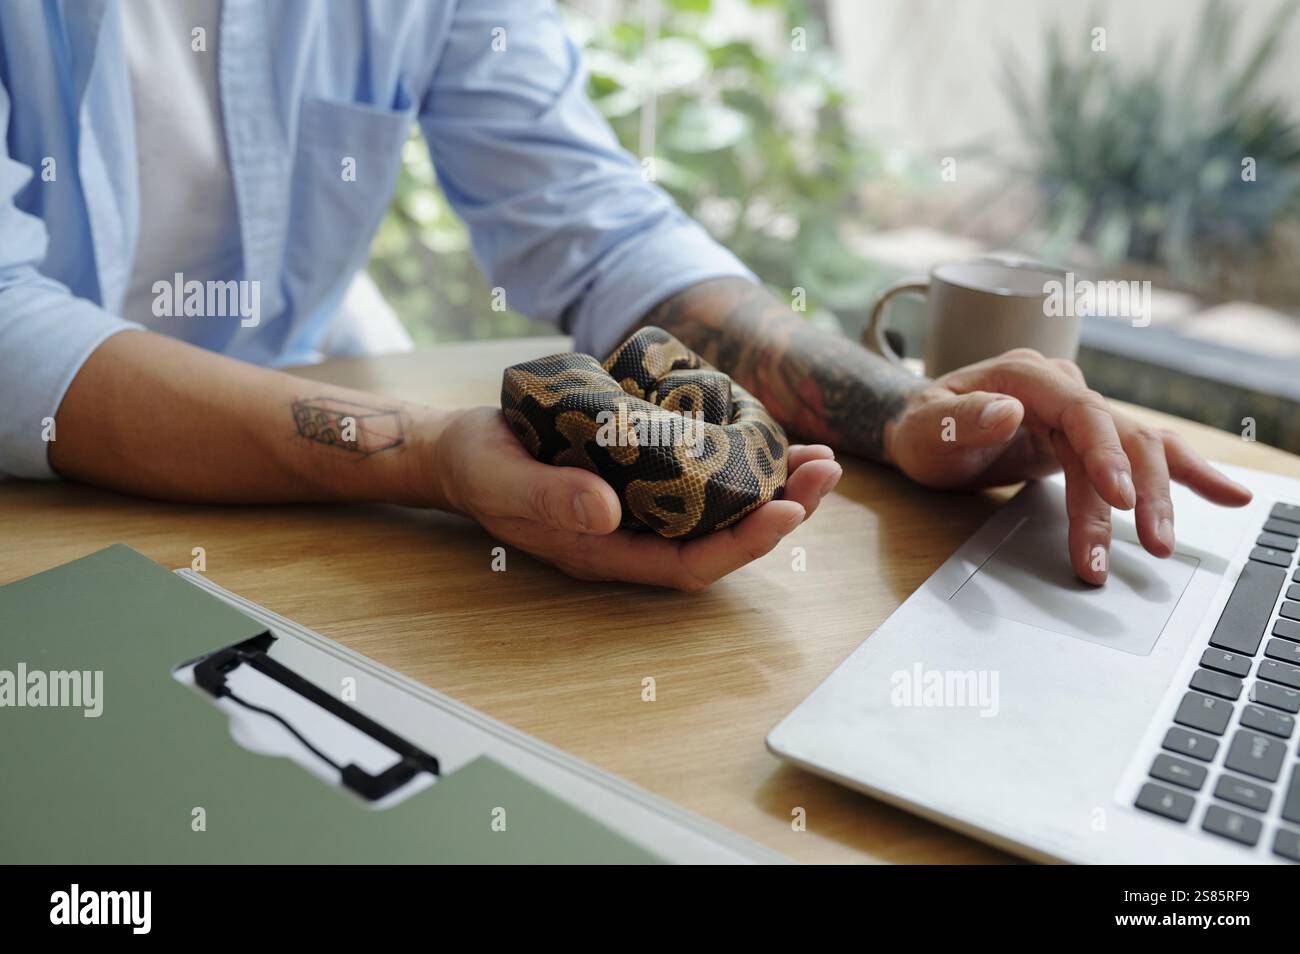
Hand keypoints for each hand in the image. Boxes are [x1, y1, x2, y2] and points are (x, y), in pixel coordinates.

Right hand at [429, 407, 841, 589]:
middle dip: (781, 510)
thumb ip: (552, 499)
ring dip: (772, 483)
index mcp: (607, 552)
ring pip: (720, 508)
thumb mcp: (506, 479)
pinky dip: (739, 456)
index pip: (690, 563)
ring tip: (818, 456)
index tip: (788, 511)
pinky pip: (702, 475)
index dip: (744, 543)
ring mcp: (641, 506)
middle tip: (826, 472)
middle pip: (722, 537)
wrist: (461, 449)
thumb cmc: (479, 467)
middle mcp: (634, 535)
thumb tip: (610, 514)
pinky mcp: (643, 472)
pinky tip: (768, 433)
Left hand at [883, 348, 1252, 584]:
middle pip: (1119, 435)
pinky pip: (1140, 456)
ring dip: (1159, 498)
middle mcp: (1061, 389)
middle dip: (1138, 493)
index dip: (1105, 454)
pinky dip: (1183, 475)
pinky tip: (1226, 494)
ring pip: (1139, 449)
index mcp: (1025, 376)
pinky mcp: (1087, 442)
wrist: (922, 430)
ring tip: (1165, 544)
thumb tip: (1007, 411)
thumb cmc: (920, 428)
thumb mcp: (923, 427)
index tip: (1119, 497)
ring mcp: (1078, 414)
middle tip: (1147, 543)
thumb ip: (958, 420)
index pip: (1080, 411)